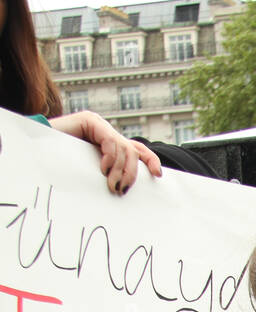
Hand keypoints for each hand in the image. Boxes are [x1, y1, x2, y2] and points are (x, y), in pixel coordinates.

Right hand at [48, 111, 162, 193]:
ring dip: (120, 171)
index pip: (136, 149)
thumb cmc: (64, 166)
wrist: (40, 152)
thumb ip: (109, 175)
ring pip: (124, 148)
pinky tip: (103, 169)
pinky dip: (110, 157)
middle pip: (133, 151)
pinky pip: (110, 141)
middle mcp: (106, 132)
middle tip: (121, 190)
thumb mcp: (93, 173)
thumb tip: (126, 189)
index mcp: (109, 143)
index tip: (158, 175)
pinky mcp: (90, 121)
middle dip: (131, 173)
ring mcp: (98, 125)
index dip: (149, 160)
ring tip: (111, 186)